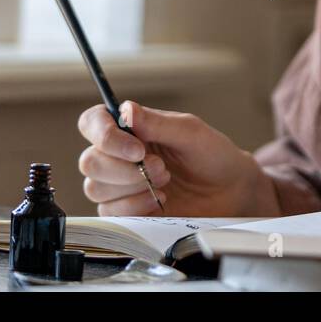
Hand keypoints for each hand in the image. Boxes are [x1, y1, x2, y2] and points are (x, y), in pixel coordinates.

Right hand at [77, 101, 280, 217]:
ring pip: (95, 188)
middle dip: (124, 169)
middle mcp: (119, 154)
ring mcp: (120, 184)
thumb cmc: (213, 155)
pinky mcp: (125, 209)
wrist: (230, 192)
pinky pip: (109, 211)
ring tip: (165, 183)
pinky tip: (160, 201)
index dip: (103, 135)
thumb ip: (157, 123)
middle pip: (90, 161)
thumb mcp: (191, 132)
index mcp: (131, 128)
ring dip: (132, 187)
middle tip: (161, 168)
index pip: (92, 123)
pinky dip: (134, 206)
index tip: (136, 148)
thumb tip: (126, 110)